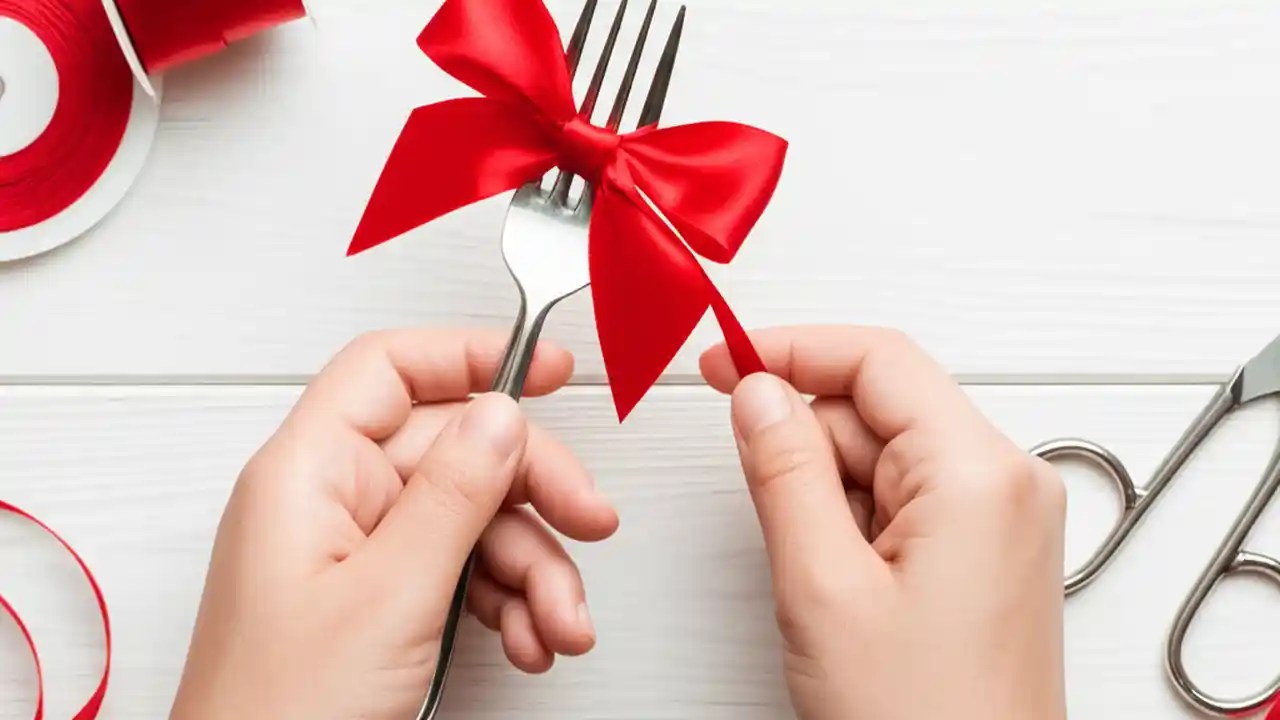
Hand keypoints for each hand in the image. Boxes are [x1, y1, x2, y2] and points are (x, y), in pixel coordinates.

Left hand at [171, 328, 618, 719]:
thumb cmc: (280, 717)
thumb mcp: (389, 597)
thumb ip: (452, 495)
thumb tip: (500, 414)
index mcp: (307, 474)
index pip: (390, 370)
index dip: (471, 356)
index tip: (551, 369)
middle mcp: (332, 502)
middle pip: (454, 451)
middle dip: (532, 493)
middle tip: (590, 521)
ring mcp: (358, 554)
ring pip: (473, 521)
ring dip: (533, 569)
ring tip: (558, 625)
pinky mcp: (380, 601)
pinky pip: (463, 571)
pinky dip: (509, 602)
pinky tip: (530, 640)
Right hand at [701, 326, 1066, 719]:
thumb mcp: (823, 588)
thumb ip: (784, 471)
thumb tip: (758, 394)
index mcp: (979, 475)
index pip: (878, 360)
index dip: (789, 348)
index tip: (725, 357)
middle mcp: (1004, 486)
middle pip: (878, 409)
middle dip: (806, 442)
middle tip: (761, 496)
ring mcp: (998, 521)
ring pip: (882, 459)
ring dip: (827, 494)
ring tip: (819, 577)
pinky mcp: (983, 554)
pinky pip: (901, 503)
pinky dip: (852, 524)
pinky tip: (841, 585)